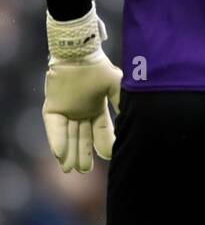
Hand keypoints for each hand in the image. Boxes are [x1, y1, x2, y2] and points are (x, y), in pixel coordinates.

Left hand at [42, 5, 122, 172]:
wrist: (79, 53)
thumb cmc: (99, 68)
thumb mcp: (116, 87)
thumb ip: (121, 104)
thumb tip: (131, 123)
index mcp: (97, 107)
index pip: (101, 130)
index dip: (103, 143)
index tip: (109, 156)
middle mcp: (81, 110)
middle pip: (83, 137)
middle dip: (83, 154)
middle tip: (84, 171)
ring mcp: (66, 109)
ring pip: (69, 135)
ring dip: (69, 152)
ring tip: (70, 169)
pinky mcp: (52, 107)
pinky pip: (54, 127)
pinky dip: (57, 140)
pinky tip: (60, 154)